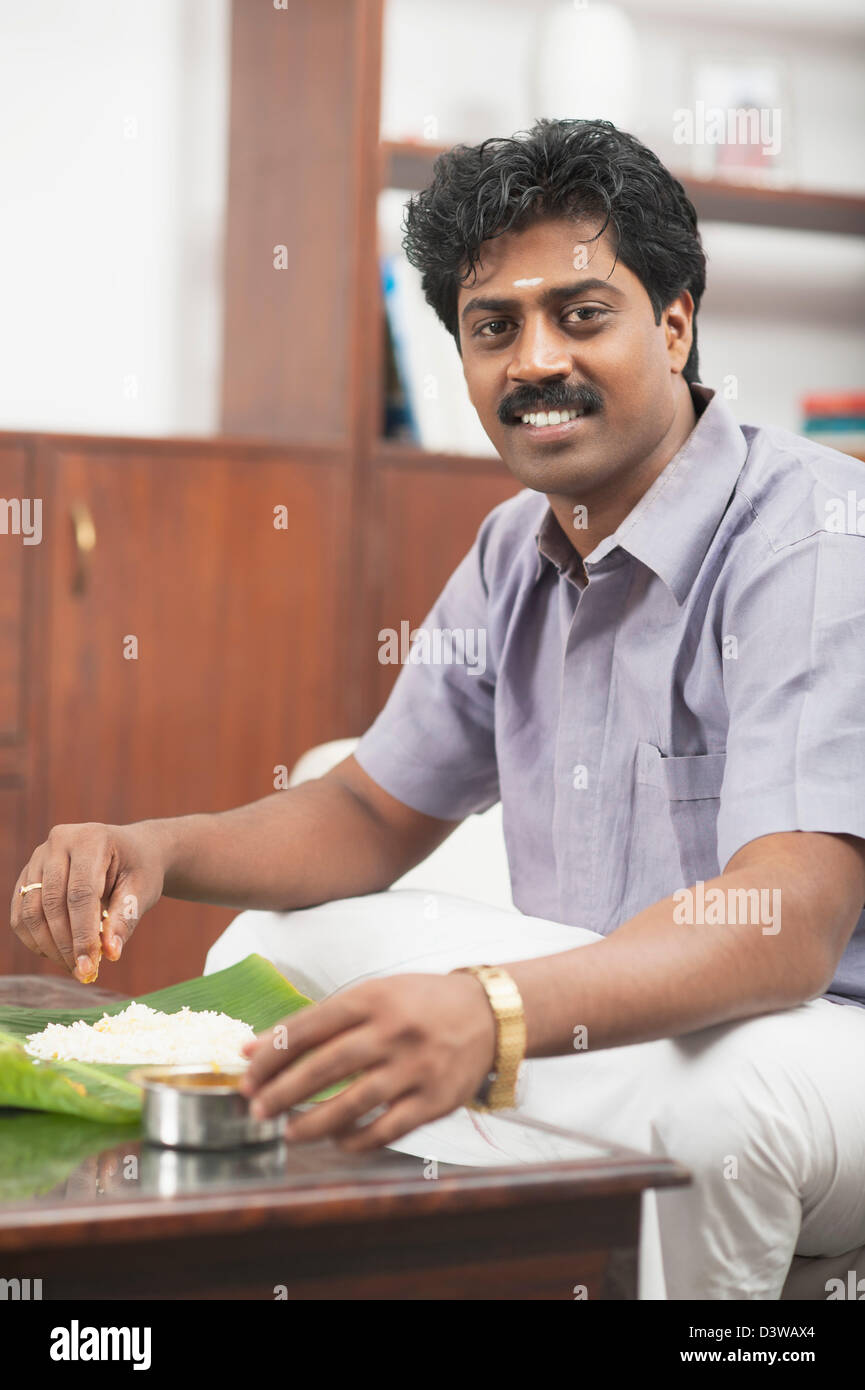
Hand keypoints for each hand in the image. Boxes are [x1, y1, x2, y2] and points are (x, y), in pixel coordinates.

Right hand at [9, 821, 168, 981]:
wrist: (130, 850)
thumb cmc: (139, 870)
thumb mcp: (142, 890)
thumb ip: (125, 919)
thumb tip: (111, 953)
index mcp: (90, 839)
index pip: (80, 894)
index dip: (82, 934)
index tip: (89, 968)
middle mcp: (58, 842)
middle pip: (52, 903)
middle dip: (66, 945)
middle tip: (83, 972)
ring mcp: (38, 857)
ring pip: (31, 911)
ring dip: (49, 946)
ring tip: (74, 965)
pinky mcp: (28, 875)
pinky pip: (20, 913)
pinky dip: (35, 939)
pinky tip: (57, 953)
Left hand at [239, 972, 496, 1151]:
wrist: (488, 1014)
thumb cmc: (418, 1004)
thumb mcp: (374, 995)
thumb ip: (321, 1020)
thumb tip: (256, 1046)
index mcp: (373, 998)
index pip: (311, 1025)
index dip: (273, 1052)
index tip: (246, 1071)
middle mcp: (394, 1031)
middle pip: (327, 1066)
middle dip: (284, 1091)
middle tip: (256, 1108)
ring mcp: (417, 1067)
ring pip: (355, 1103)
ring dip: (314, 1122)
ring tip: (289, 1131)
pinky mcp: (435, 1100)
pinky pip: (387, 1129)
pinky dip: (356, 1140)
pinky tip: (337, 1141)